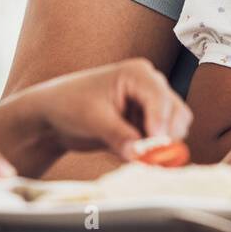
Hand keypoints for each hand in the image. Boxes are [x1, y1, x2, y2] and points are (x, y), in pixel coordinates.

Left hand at [6, 58, 191, 160]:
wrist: (53, 116)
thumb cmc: (69, 106)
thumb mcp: (93, 120)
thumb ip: (119, 136)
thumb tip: (141, 154)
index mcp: (137, 73)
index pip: (161, 98)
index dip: (160, 123)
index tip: (154, 146)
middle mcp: (150, 86)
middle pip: (177, 113)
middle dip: (164, 137)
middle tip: (146, 158)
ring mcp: (151, 105)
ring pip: (173, 130)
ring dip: (156, 147)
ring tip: (126, 151)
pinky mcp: (147, 124)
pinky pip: (159, 143)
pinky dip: (147, 152)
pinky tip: (122, 151)